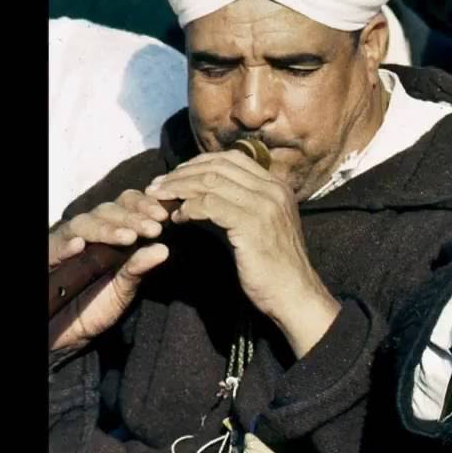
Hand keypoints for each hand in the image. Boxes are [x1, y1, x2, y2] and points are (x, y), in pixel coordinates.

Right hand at [49, 189, 171, 351]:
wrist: (70, 332)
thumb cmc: (99, 304)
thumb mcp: (125, 287)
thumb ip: (140, 268)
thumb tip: (163, 249)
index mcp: (114, 231)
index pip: (127, 204)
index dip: (144, 205)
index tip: (163, 216)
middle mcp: (90, 232)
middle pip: (107, 210)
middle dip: (132, 218)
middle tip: (153, 229)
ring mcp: (67, 243)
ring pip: (82, 223)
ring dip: (106, 229)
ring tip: (128, 238)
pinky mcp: (48, 256)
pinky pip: (54, 246)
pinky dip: (66, 246)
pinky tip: (79, 246)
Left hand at [146, 151, 338, 356]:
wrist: (294, 294)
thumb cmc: (273, 266)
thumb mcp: (259, 226)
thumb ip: (238, 205)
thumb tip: (199, 195)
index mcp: (277, 186)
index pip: (232, 158)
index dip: (198, 163)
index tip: (174, 177)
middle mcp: (273, 189)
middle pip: (218, 167)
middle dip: (182, 174)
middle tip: (157, 187)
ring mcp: (265, 205)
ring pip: (210, 182)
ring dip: (179, 190)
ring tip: (160, 201)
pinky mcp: (252, 224)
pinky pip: (210, 205)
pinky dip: (188, 208)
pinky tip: (178, 219)